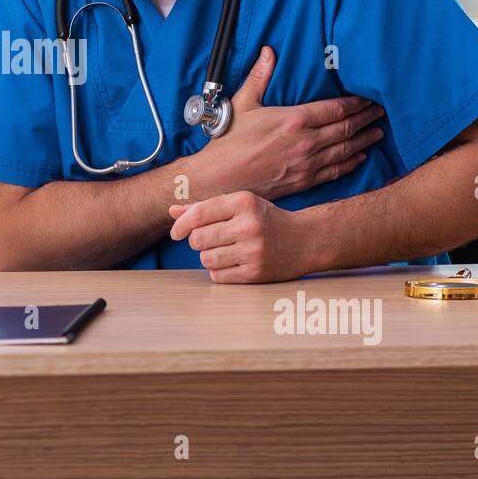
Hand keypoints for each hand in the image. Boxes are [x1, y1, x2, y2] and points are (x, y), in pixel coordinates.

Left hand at [168, 191, 324, 282]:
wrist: (306, 240)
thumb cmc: (267, 220)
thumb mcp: (240, 205)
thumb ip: (205, 208)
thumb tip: (172, 211)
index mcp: (243, 202)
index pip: (198, 214)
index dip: (180, 225)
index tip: (176, 232)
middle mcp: (248, 226)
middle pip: (198, 239)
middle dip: (197, 241)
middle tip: (209, 240)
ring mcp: (253, 251)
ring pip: (206, 259)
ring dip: (208, 256)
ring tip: (224, 250)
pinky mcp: (256, 273)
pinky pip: (218, 276)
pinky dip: (219, 271)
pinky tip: (233, 262)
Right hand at [193, 46, 383, 199]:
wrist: (219, 180)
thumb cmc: (228, 142)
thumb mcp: (243, 104)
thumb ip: (260, 78)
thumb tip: (268, 52)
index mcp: (294, 120)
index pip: (336, 109)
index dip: (356, 103)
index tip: (368, 98)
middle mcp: (306, 142)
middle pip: (346, 128)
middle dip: (366, 119)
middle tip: (380, 112)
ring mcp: (307, 164)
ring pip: (345, 150)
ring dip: (364, 140)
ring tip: (378, 132)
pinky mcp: (304, 181)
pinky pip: (336, 171)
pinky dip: (352, 163)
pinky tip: (361, 157)